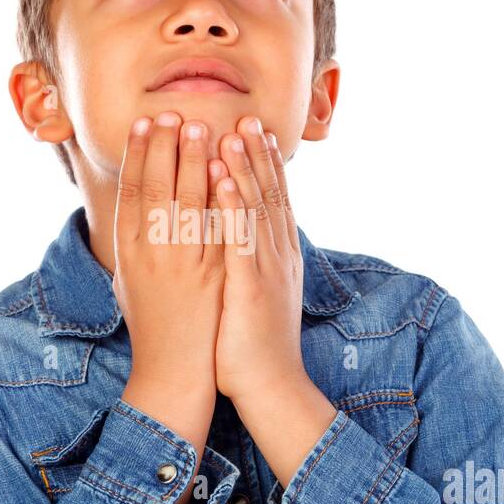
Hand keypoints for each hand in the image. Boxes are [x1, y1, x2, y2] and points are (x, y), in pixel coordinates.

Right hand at [113, 110, 224, 404]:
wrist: (176, 369)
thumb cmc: (152, 320)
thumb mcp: (128, 276)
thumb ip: (131, 238)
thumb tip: (132, 199)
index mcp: (127, 251)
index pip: (132, 190)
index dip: (138, 153)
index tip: (145, 123)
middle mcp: (152, 253)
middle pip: (158, 187)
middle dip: (167, 146)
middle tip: (175, 112)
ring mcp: (184, 262)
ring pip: (189, 200)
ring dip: (195, 159)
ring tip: (202, 126)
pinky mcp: (214, 273)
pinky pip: (218, 224)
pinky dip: (222, 194)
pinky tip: (226, 169)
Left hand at [209, 116, 305, 408]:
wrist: (271, 387)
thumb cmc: (255, 344)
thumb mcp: (258, 294)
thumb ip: (253, 263)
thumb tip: (243, 241)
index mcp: (277, 256)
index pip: (273, 199)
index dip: (265, 163)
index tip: (255, 130)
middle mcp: (277, 255)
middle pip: (268, 194)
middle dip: (257, 154)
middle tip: (247, 116)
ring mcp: (267, 268)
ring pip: (256, 207)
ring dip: (245, 167)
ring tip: (233, 132)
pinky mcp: (251, 286)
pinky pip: (241, 238)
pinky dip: (235, 206)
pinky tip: (227, 179)